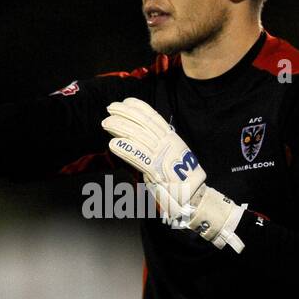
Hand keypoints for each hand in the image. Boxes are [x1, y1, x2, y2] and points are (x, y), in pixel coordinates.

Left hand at [102, 97, 247, 251]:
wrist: (192, 197)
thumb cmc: (178, 179)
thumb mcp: (167, 157)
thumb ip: (152, 148)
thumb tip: (134, 139)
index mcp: (171, 138)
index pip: (154, 117)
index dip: (138, 107)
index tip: (125, 102)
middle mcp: (167, 143)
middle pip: (144, 123)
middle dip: (125, 113)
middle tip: (110, 108)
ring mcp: (162, 156)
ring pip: (139, 137)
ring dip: (120, 128)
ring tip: (106, 122)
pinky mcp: (157, 170)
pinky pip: (139, 157)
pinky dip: (126, 150)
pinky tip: (113, 144)